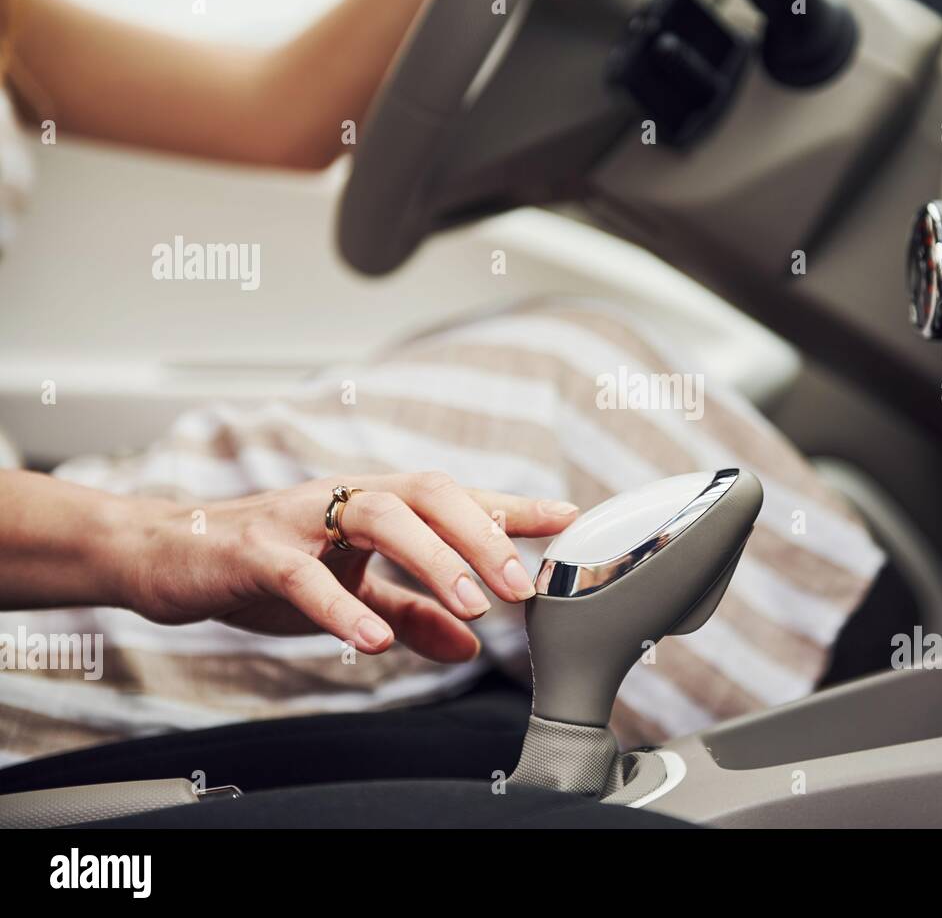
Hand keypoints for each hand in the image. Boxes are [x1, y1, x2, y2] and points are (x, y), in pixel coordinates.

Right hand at [116, 473, 578, 661]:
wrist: (171, 555)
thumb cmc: (269, 565)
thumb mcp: (353, 592)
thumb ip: (412, 613)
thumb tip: (471, 646)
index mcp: (377, 504)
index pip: (457, 496)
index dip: (513, 507)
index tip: (570, 519)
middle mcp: (347, 498)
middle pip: (429, 494)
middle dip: (483, 535)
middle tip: (523, 585)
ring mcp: (302, 519)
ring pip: (379, 517)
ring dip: (432, 559)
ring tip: (472, 605)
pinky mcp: (256, 551)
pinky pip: (305, 575)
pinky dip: (342, 605)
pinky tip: (373, 640)